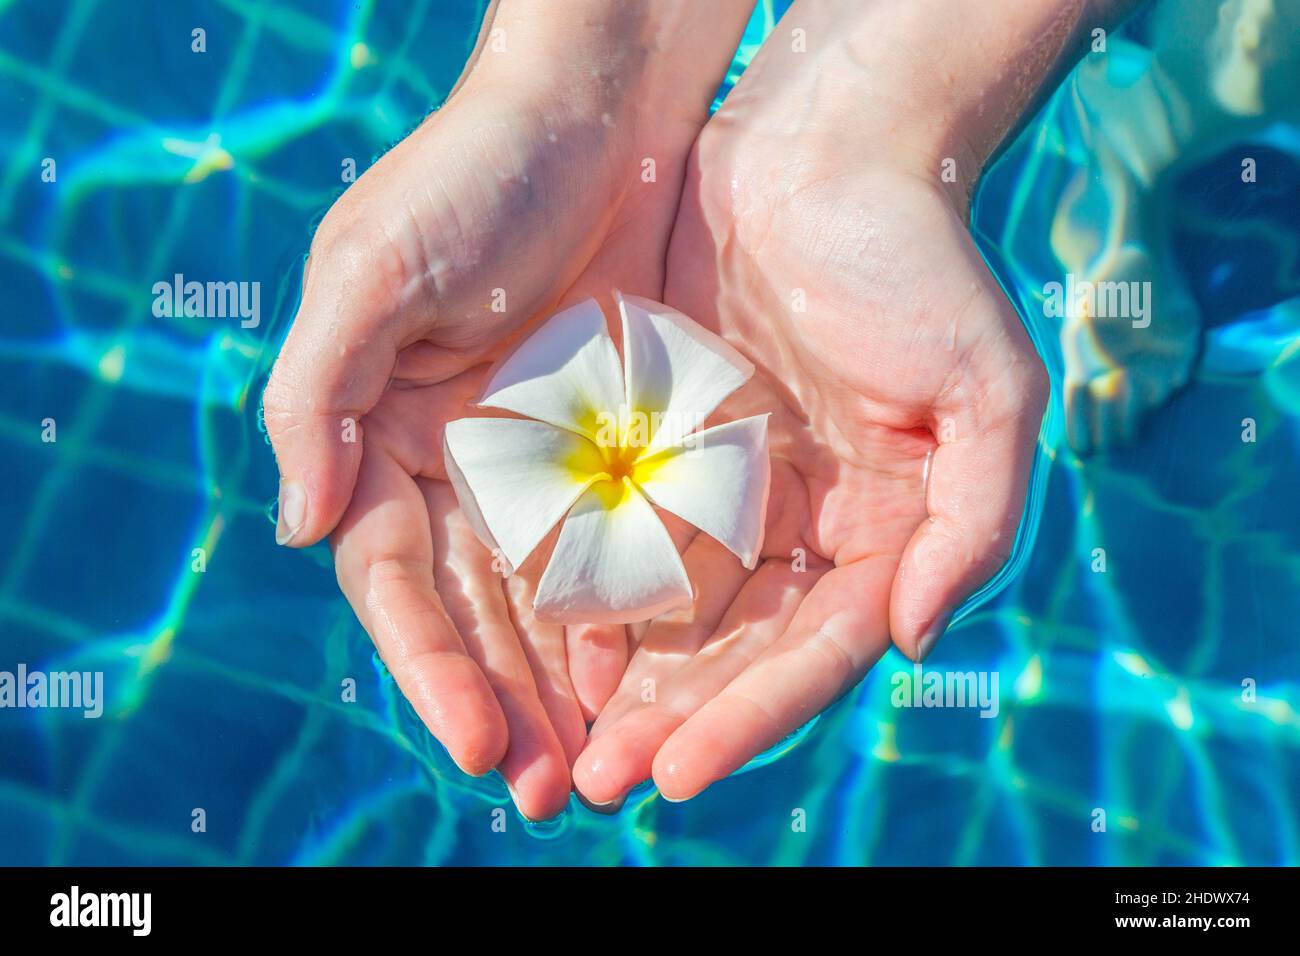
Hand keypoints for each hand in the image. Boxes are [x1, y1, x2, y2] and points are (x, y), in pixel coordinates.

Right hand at [263, 0, 756, 818]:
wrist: (596, 113)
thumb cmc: (469, 178)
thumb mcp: (372, 272)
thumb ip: (316, 398)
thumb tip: (300, 532)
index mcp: (381, 436)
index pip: (395, 579)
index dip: (426, 664)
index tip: (473, 741)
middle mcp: (455, 463)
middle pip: (473, 611)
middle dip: (501, 702)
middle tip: (541, 790)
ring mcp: (538, 460)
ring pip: (547, 600)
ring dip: (563, 688)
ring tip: (596, 769)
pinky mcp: (617, 445)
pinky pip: (619, 547)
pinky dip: (625, 617)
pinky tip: (648, 681)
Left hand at [571, 7, 1052, 805]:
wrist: (821, 152)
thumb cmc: (918, 263)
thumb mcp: (987, 390)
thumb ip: (973, 523)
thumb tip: (915, 640)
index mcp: (882, 535)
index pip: (817, 652)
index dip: (753, 716)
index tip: (679, 775)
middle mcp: (805, 529)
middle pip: (736, 653)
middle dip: (674, 720)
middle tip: (602, 783)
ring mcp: (731, 491)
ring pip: (672, 610)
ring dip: (622, 680)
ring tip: (563, 745)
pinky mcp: (666, 444)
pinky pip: (624, 532)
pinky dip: (590, 591)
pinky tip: (542, 642)